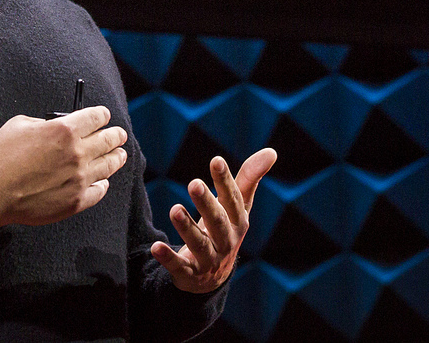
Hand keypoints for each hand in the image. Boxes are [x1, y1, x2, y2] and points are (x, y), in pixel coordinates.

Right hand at [0, 106, 128, 226]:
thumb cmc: (2, 157)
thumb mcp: (20, 124)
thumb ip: (43, 123)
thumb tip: (52, 127)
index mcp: (64, 130)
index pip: (96, 117)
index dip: (102, 115)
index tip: (104, 116)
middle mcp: (77, 153)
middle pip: (107, 140)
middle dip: (115, 135)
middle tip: (119, 135)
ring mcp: (79, 179)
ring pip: (108, 166)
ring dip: (117, 158)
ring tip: (120, 155)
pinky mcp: (76, 201)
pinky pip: (98, 191)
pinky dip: (102, 185)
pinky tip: (103, 182)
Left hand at [151, 148, 276, 292]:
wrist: (213, 278)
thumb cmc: (225, 229)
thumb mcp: (237, 207)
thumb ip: (249, 179)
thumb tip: (272, 151)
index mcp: (238, 222)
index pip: (233, 200)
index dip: (225, 181)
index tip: (216, 160)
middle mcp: (226, 241)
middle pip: (217, 222)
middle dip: (206, 204)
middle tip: (194, 183)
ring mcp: (208, 260)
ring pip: (199, 244)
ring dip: (186, 228)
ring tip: (174, 209)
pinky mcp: (189, 274)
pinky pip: (179, 266)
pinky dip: (168, 258)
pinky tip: (156, 247)